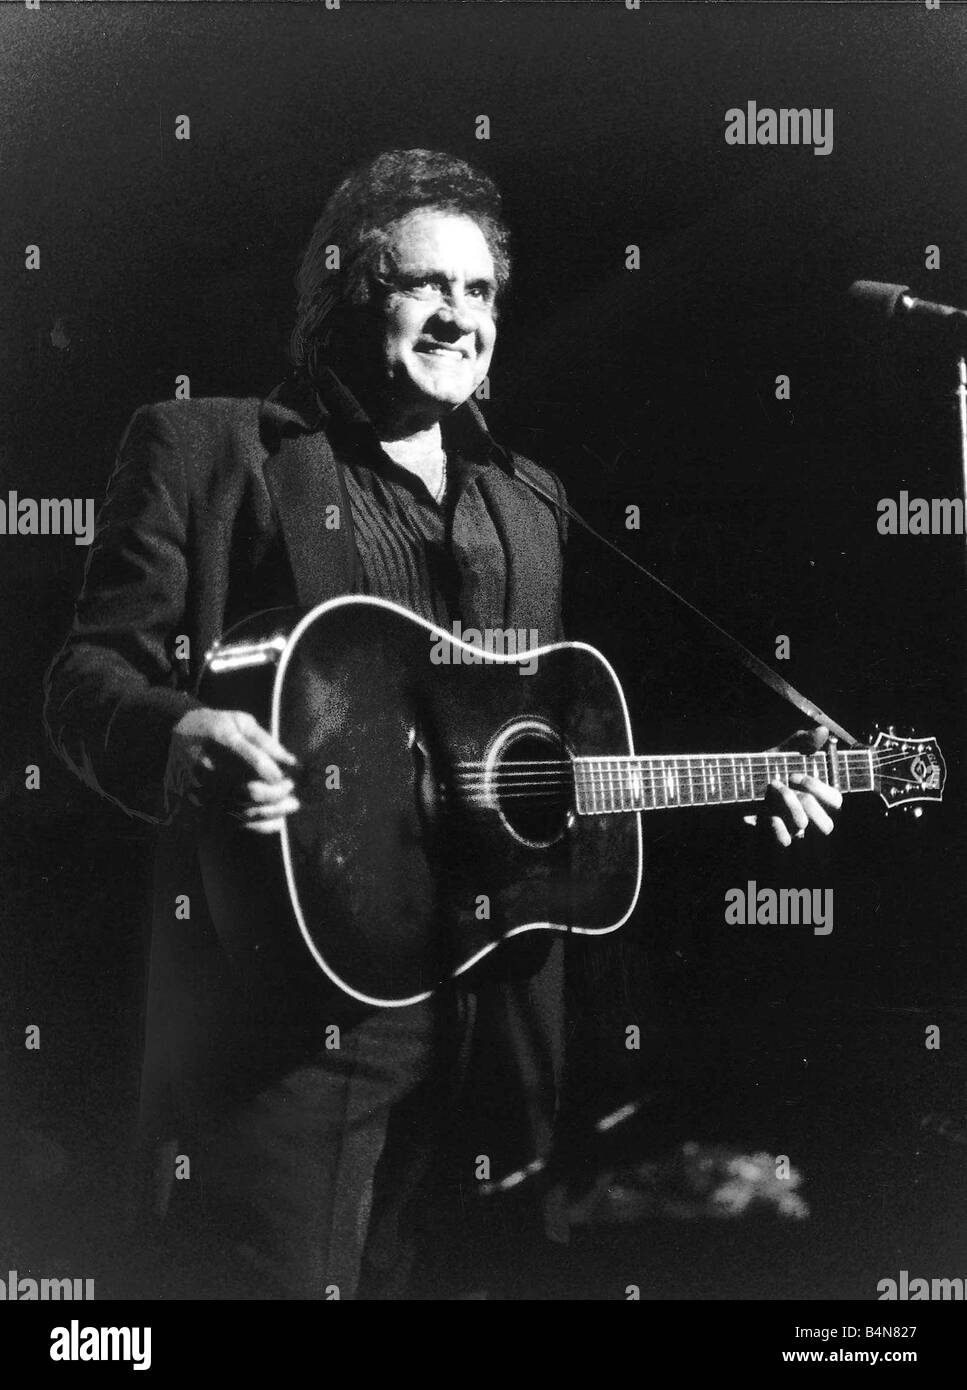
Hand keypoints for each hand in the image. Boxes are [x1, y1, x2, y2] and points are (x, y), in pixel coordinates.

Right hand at [165, 707, 300, 833]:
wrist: (174, 738)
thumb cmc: (215, 726)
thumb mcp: (239, 721)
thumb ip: (265, 740)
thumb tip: (290, 761)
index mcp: (220, 736)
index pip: (250, 758)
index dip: (272, 771)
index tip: (287, 775)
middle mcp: (208, 764)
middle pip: (249, 789)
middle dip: (276, 792)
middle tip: (290, 787)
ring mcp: (203, 787)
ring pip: (245, 809)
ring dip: (273, 811)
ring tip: (292, 805)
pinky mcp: (202, 804)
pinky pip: (235, 822)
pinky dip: (260, 825)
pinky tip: (277, 820)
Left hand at [744, 724, 842, 847]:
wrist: (732, 787)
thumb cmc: (763, 771)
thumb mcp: (781, 754)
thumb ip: (803, 742)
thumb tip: (823, 730)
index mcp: (817, 801)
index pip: (836, 801)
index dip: (818, 788)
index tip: (793, 774)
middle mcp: (809, 820)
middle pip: (827, 825)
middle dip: (806, 801)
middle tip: (784, 785)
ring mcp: (792, 833)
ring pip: (804, 829)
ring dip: (787, 807)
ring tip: (770, 791)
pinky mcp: (773, 839)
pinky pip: (784, 842)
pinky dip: (774, 826)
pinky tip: (764, 814)